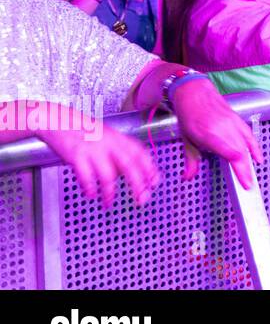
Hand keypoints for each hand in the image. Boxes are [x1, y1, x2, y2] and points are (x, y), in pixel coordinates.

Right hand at [39, 123, 158, 208]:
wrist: (60, 120)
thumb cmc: (85, 131)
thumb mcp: (108, 137)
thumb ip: (119, 152)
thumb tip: (128, 172)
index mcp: (119, 138)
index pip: (141, 153)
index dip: (150, 168)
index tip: (154, 182)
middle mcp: (109, 143)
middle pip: (129, 165)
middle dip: (138, 184)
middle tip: (141, 199)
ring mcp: (93, 149)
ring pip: (108, 174)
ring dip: (110, 192)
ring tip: (108, 203)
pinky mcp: (77, 155)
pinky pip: (86, 176)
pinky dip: (89, 188)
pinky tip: (91, 194)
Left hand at [173, 79, 263, 188]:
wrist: (195, 91)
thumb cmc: (189, 114)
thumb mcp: (185, 138)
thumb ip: (190, 160)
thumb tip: (188, 177)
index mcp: (208, 133)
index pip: (225, 147)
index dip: (234, 156)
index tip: (240, 167)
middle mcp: (223, 128)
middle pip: (239, 150)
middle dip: (244, 170)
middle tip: (248, 186)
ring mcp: (232, 123)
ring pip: (245, 145)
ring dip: (250, 163)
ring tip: (252, 177)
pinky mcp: (238, 120)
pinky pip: (249, 136)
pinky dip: (255, 148)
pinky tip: (258, 158)